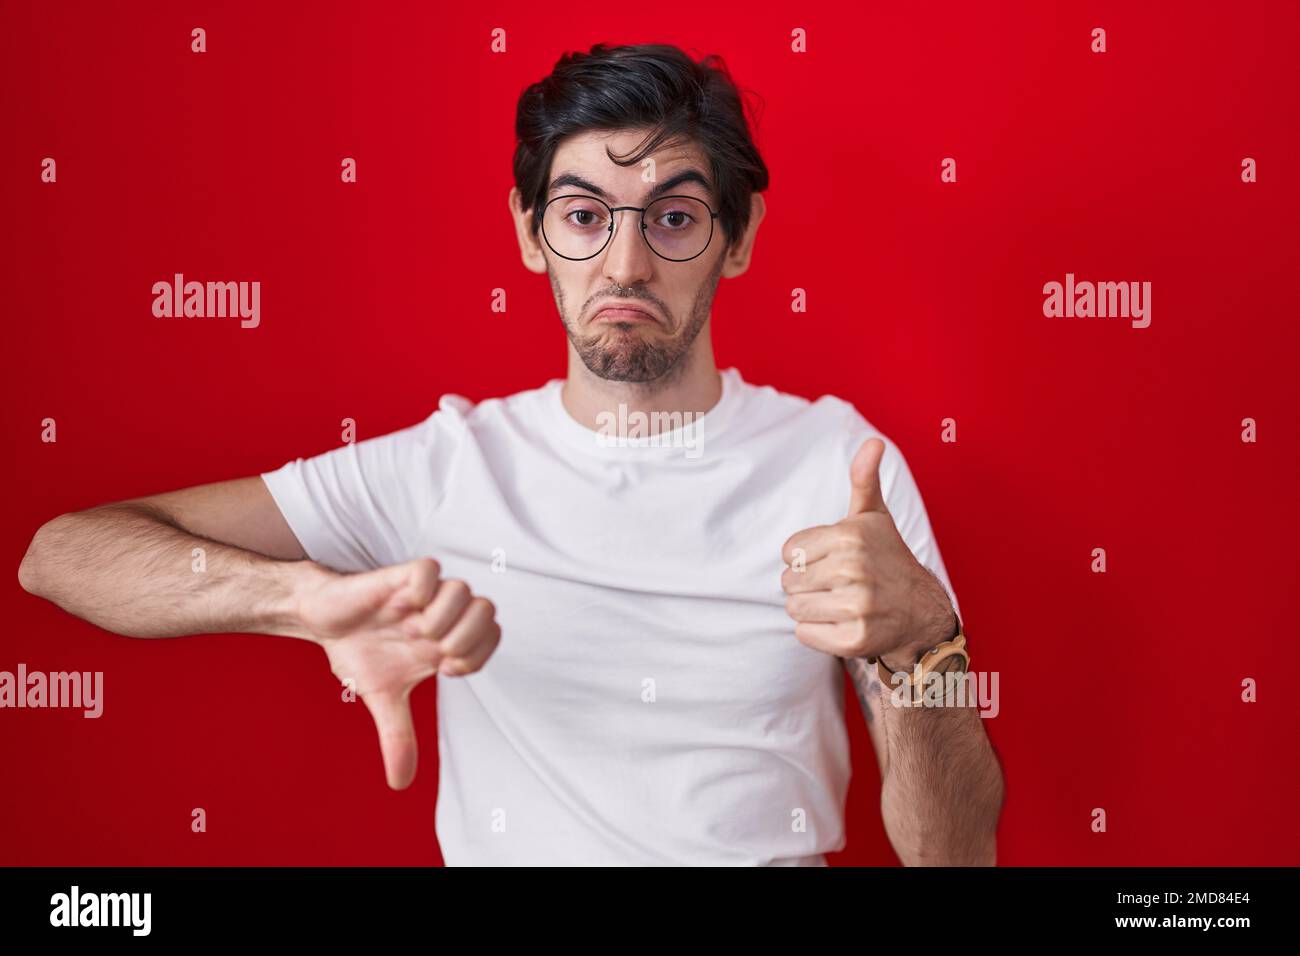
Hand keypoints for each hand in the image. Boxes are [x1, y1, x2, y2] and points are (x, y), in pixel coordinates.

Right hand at [294, 557, 500, 789]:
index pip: (492, 637)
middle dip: (461, 640)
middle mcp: (443, 613)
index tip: (443, 669)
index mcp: (448, 639)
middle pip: (489, 612)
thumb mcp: (383, 700)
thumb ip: (399, 737)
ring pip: (464, 591)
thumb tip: (400, 784)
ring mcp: (425, 593)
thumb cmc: (361, 651)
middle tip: (429, 651)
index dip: (476, 658)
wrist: (323, 620)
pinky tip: (397, 608)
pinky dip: (418, 594)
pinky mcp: (402, 575)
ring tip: (407, 631)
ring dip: (438, 621)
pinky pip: (430, 571)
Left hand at [780, 438, 955, 669]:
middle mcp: (853, 570)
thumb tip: (873, 442)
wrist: (921, 611)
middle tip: (838, 584)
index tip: (832, 560)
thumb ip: (864, 479)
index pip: (790, 552)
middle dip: (808, 584)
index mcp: (849, 537)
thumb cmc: (887, 560)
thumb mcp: (874, 517)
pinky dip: (817, 633)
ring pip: (794, 608)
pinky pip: (804, 634)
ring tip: (839, 603)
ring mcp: (855, 606)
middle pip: (789, 581)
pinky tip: (841, 623)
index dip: (806, 558)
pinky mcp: (853, 639)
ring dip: (811, 609)